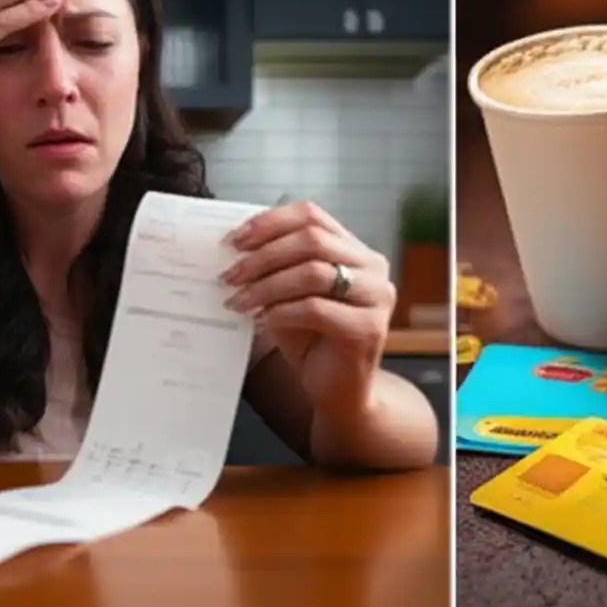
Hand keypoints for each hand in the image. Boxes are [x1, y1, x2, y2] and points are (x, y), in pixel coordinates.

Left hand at [221, 202, 395, 416]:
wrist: (339, 391)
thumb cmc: (314, 341)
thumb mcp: (290, 295)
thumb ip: (276, 267)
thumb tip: (233, 246)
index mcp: (355, 251)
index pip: (312, 216)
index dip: (270, 222)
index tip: (234, 240)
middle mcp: (373, 267)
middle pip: (312, 240)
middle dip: (263, 255)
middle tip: (230, 275)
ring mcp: (375, 297)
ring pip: (313, 272)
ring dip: (267, 285)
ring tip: (238, 300)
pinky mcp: (368, 328)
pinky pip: (315, 308)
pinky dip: (281, 311)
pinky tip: (262, 320)